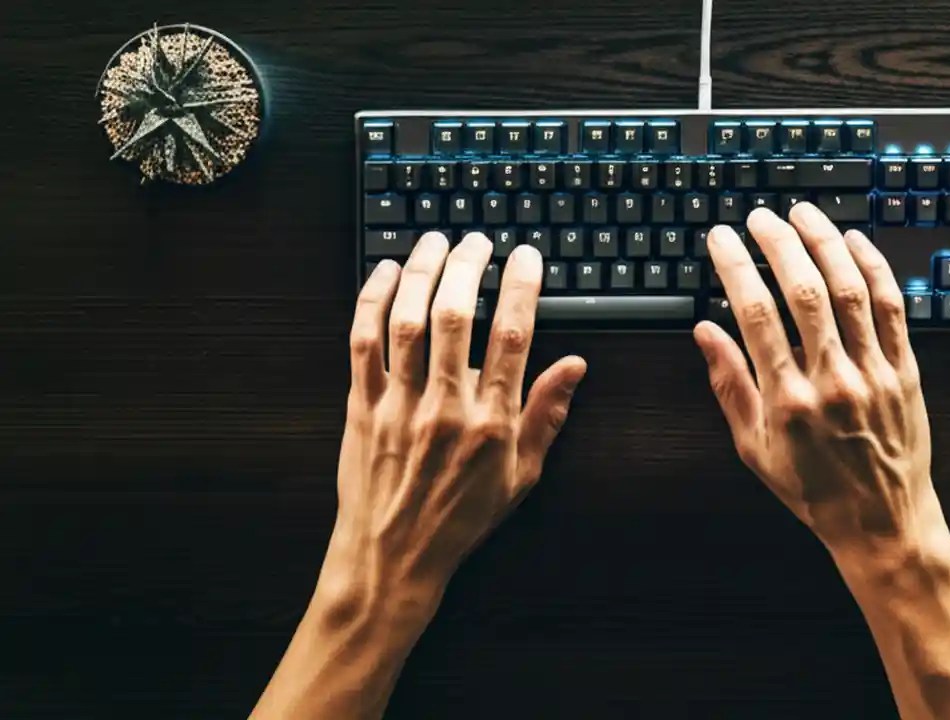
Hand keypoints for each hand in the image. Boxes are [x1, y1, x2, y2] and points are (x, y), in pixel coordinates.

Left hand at [321, 232, 586, 633]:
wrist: (392, 557)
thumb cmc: (459, 519)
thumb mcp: (522, 476)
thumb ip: (548, 416)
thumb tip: (575, 366)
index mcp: (492, 423)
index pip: (513, 338)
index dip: (521, 288)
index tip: (526, 258)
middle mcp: (446, 407)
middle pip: (458, 316)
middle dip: (469, 266)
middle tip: (478, 240)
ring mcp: (400, 404)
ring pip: (409, 321)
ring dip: (423, 272)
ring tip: (436, 242)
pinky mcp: (362, 406)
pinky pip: (363, 342)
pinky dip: (372, 301)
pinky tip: (387, 273)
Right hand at [695, 204, 949, 591]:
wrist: (882, 522)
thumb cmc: (814, 489)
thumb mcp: (753, 448)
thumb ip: (729, 385)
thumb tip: (705, 331)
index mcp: (787, 400)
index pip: (755, 314)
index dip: (736, 267)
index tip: (723, 240)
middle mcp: (831, 380)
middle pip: (804, 292)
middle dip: (778, 244)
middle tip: (760, 218)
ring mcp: (873, 372)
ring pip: (850, 291)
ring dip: (825, 243)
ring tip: (802, 214)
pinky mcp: (905, 370)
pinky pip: (892, 308)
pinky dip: (874, 268)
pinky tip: (854, 241)